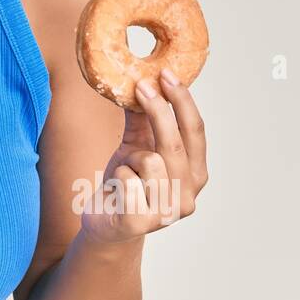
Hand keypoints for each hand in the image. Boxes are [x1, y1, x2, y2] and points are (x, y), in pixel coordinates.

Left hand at [79, 67, 208, 244]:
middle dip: (158, 110)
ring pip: (149, 161)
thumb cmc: (124, 184)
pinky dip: (116, 177)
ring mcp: (167, 213)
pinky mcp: (140, 223)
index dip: (183, 102)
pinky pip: (127, 180)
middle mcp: (188, 196)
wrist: (104, 224)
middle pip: (175, 143)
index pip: (196, 132)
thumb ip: (143, 121)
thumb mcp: (134, 147)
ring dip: (129, 158)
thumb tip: (144, 82)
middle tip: (141, 85)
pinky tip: (116, 190)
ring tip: (124, 171)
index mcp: (194, 175)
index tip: (167, 75)